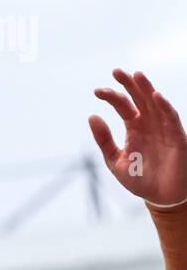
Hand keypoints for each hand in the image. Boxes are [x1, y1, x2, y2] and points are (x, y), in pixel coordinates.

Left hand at [91, 69, 186, 206]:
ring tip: (136, 75)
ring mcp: (164, 129)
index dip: (111, 96)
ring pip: (155, 104)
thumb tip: (91, 116)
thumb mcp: (114, 160)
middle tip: (116, 71)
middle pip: (139, 99)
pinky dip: (164, 106)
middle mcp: (149, 124)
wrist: (160, 197)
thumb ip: (104, 139)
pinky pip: (171, 118)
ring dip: (146, 89)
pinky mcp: (177, 137)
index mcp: (134, 128)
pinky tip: (155, 96)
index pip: (122, 105)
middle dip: (129, 85)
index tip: (96, 91)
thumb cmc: (139, 179)